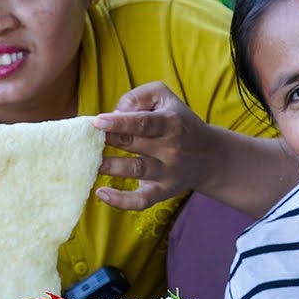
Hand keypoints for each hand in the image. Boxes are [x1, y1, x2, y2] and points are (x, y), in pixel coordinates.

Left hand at [91, 81, 220, 210]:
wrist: (210, 156)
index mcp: (170, 122)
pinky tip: (100, 192)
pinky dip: (120, 201)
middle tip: (87, 139)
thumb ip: (138, 97)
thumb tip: (114, 112)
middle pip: (134, 144)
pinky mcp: (163, 192)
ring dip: (110, 167)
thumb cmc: (177, 121)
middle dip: (108, 140)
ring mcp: (167, 172)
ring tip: (91, 163)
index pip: (143, 122)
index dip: (119, 122)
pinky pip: (141, 201)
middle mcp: (171, 148)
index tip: (97, 122)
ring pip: (135, 170)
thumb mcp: (164, 98)